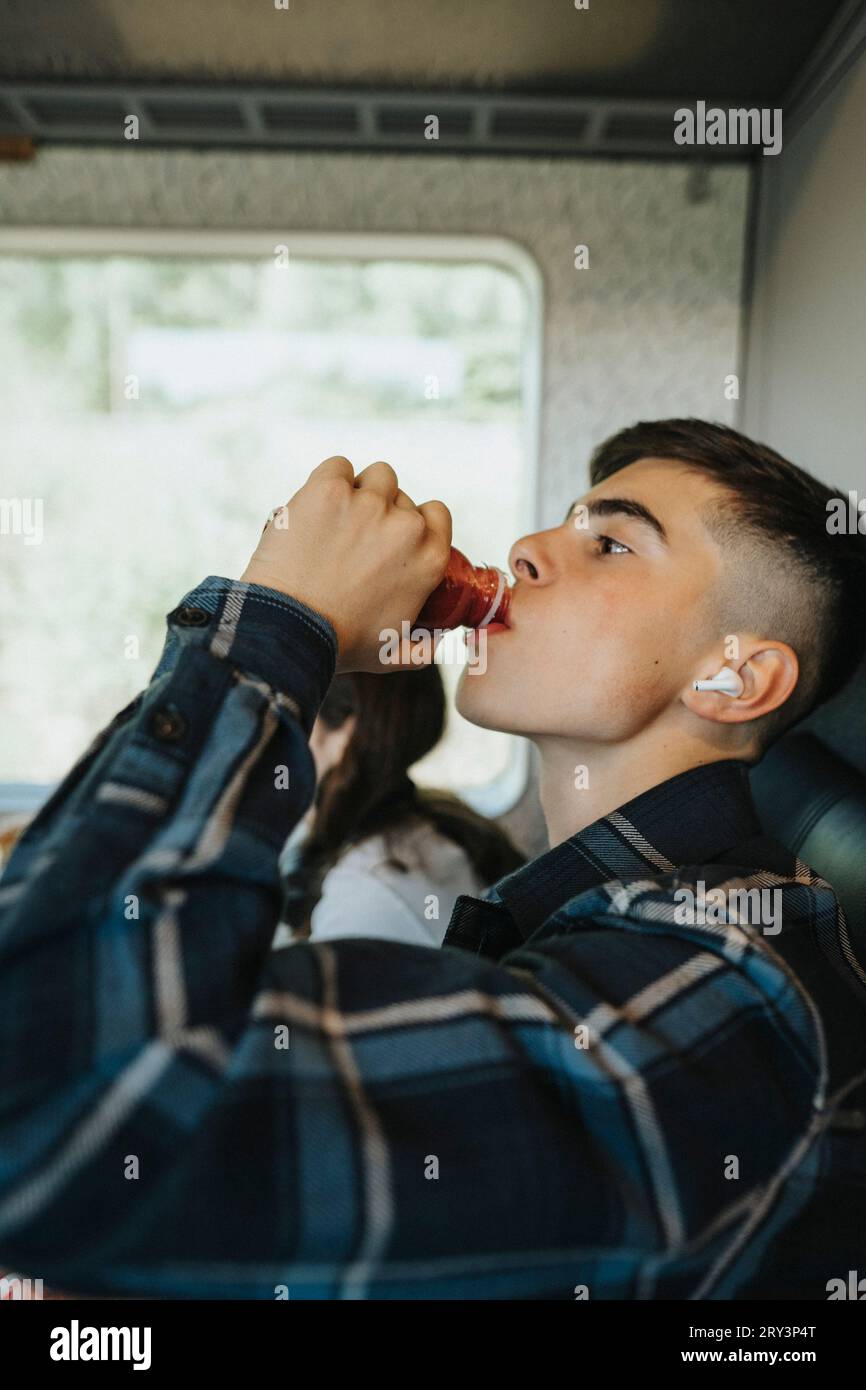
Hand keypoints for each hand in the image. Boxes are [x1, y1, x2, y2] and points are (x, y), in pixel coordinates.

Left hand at [240, 456, 451, 672]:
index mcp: (429, 558)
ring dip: (360, 490)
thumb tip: (439, 646)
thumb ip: (423, 650)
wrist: (288, 629)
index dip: (415, 520)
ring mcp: (367, 503)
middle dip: (381, 512)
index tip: (393, 535)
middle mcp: (405, 525)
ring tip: (336, 518)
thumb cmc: (339, 644)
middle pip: (400, 496)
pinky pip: (338, 466)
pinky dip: (329, 480)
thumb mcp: (394, 654)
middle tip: (352, 540)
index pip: (437, 513)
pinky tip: (316, 505)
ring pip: (376, 475)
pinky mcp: (328, 489)